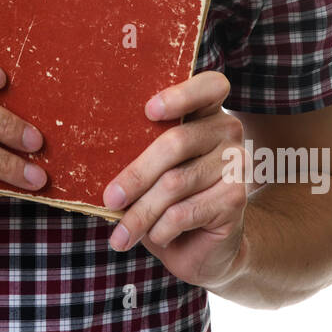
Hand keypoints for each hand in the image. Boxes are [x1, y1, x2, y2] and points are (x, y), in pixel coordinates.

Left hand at [102, 71, 249, 289]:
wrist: (206, 245)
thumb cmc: (169, 198)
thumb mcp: (153, 169)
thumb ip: (139, 149)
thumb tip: (94, 152)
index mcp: (207, 111)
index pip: (210, 86)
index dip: (181, 95)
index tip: (149, 110)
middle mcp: (228, 131)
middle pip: (177, 142)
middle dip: (137, 175)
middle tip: (110, 199)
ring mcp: (236, 163)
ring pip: (175, 183)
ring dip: (141, 213)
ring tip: (121, 234)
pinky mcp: (236, 197)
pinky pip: (186, 211)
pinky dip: (162, 228)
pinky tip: (155, 237)